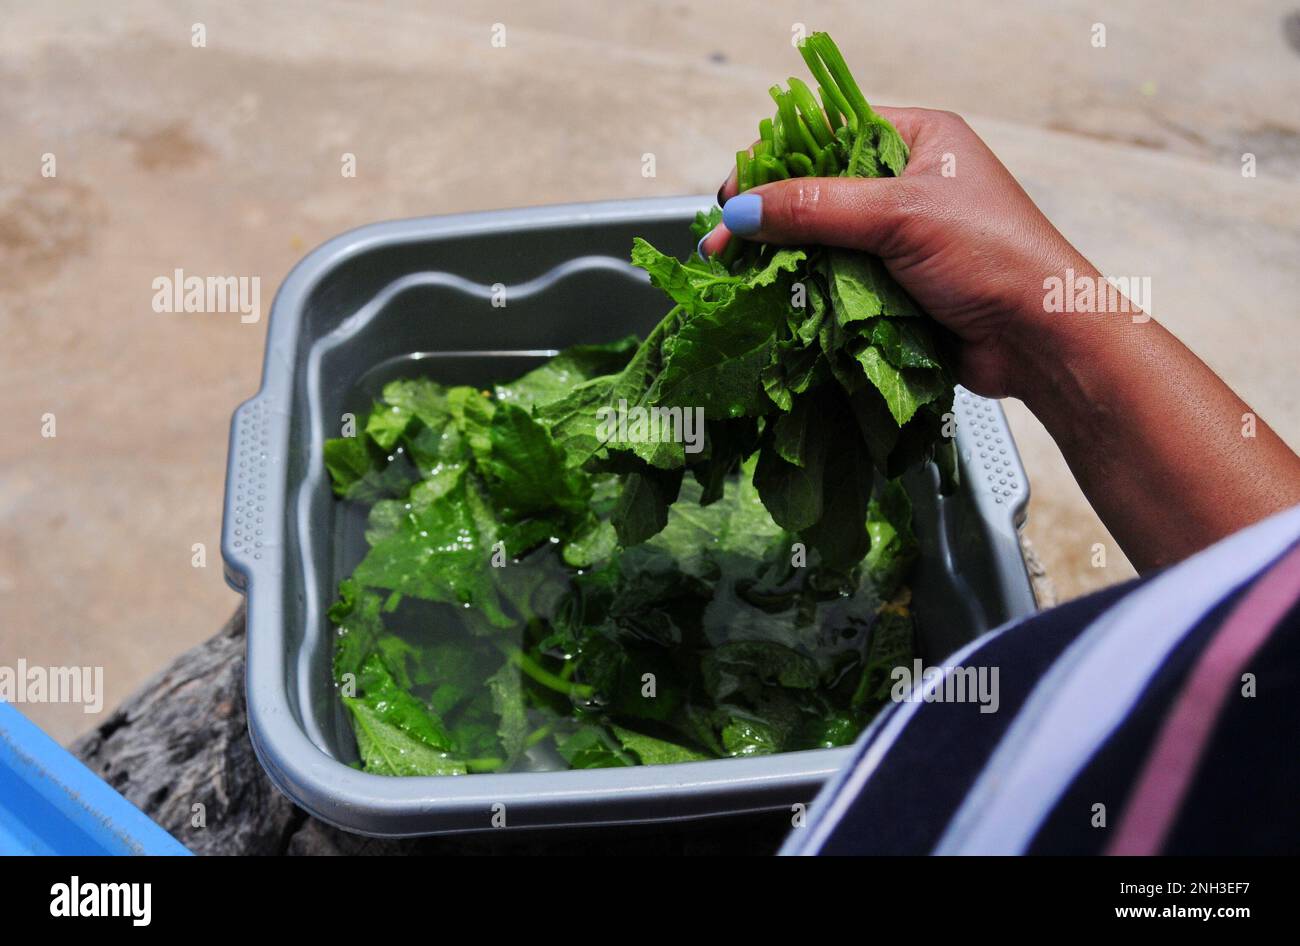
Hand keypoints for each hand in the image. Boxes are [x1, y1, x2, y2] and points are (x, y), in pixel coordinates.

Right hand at [702, 106, 1299, 570]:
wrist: (1041, 339)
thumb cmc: (994, 256)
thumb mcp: (899, 216)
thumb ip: (815, 208)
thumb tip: (743, 208)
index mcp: (919, 140)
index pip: (828, 132)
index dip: (776, 158)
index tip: (735, 190)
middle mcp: (908, 183)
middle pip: (818, 190)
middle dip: (771, 216)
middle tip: (726, 240)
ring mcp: (902, 239)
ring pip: (823, 241)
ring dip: (786, 258)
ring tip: (742, 274)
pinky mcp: (896, 287)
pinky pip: (837, 282)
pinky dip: (809, 292)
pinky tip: (778, 299)